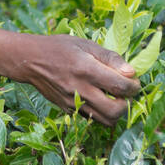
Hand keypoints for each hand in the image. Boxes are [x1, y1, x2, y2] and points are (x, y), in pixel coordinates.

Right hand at [6, 32, 139, 125]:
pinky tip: (99, 100)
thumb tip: (131, 72)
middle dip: (127, 103)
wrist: (30, 60)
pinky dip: (101, 114)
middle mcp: (81, 90)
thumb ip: (109, 58)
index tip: (134, 81)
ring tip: (114, 98)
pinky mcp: (68, 110)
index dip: (134, 86)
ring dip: (116, 112)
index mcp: (87, 69)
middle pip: (116, 111)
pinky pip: (92, 119)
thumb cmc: (59, 47)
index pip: (120, 86)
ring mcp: (74, 103)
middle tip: (125, 92)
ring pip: (106, 121)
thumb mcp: (85, 44)